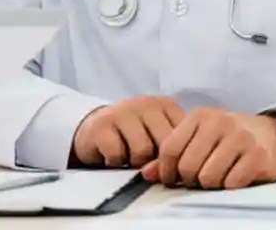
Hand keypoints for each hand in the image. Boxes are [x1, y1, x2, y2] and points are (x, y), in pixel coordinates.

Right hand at [70, 96, 185, 168]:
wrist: (93, 128)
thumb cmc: (132, 136)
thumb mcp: (157, 136)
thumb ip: (172, 148)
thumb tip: (180, 172)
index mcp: (166, 105)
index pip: (183, 137)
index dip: (176, 158)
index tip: (166, 166)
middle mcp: (146, 103)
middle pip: (164, 144)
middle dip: (156, 163)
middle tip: (146, 167)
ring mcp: (123, 111)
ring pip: (142, 151)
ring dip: (134, 163)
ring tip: (128, 158)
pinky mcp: (102, 125)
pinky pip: (118, 154)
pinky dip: (115, 162)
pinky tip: (112, 156)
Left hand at [142, 108, 275, 188]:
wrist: (275, 135)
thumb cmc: (231, 138)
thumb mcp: (201, 138)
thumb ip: (174, 154)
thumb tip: (147, 174)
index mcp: (200, 116)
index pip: (169, 148)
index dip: (166, 171)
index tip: (171, 180)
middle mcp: (219, 122)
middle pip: (187, 166)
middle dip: (191, 180)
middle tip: (199, 180)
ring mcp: (240, 137)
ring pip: (208, 178)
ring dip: (212, 185)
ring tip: (219, 176)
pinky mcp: (257, 155)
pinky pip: (231, 183)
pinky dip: (230, 186)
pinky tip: (236, 176)